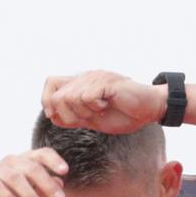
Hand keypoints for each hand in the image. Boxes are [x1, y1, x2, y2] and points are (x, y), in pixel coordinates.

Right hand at [0, 148, 69, 196]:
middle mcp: (11, 162)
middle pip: (31, 167)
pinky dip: (7, 196)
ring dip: (29, 193)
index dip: (54, 160)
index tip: (65, 171)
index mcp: (24, 161)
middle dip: (47, 183)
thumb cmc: (7, 195)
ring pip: (15, 177)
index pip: (41, 154)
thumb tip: (60, 182)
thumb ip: (43, 189)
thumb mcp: (29, 195)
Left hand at [41, 70, 165, 133]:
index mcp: (80, 84)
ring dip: (84, 112)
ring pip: (71, 98)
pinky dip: (95, 107)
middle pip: (58, 96)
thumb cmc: (123, 114)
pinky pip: (87, 97)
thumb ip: (73, 116)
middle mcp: (85, 77)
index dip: (47, 101)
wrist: (148, 109)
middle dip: (68, 115)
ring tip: (100, 111)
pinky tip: (106, 106)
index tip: (55, 116)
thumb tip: (52, 116)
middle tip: (85, 119)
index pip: (51, 83)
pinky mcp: (106, 82)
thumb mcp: (93, 119)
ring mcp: (96, 78)